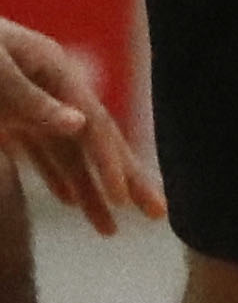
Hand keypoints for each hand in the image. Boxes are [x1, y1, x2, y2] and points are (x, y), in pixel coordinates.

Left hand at [2, 20, 160, 237]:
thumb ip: (31, 98)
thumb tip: (80, 125)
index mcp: (55, 71)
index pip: (94, 125)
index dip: (111, 163)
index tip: (126, 199)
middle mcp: (53, 90)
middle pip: (96, 140)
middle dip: (126, 179)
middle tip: (159, 213)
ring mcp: (30, 106)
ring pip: (70, 155)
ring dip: (90, 192)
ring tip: (111, 231)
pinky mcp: (6, 120)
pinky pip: (42, 154)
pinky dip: (58, 178)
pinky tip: (73, 202)